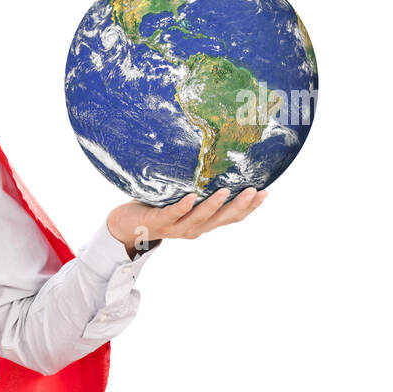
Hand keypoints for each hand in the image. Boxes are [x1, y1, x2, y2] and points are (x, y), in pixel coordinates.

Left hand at [107, 187, 268, 257]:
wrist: (126, 225)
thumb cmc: (158, 207)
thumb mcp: (184, 199)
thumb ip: (200, 188)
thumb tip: (218, 163)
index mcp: (203, 223)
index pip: (232, 217)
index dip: (250, 207)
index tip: (266, 192)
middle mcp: (194, 228)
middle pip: (222, 220)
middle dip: (240, 206)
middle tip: (255, 191)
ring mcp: (177, 227)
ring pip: (200, 219)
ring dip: (214, 206)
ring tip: (227, 191)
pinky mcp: (159, 222)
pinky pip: (173, 214)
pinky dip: (184, 206)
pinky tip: (192, 196)